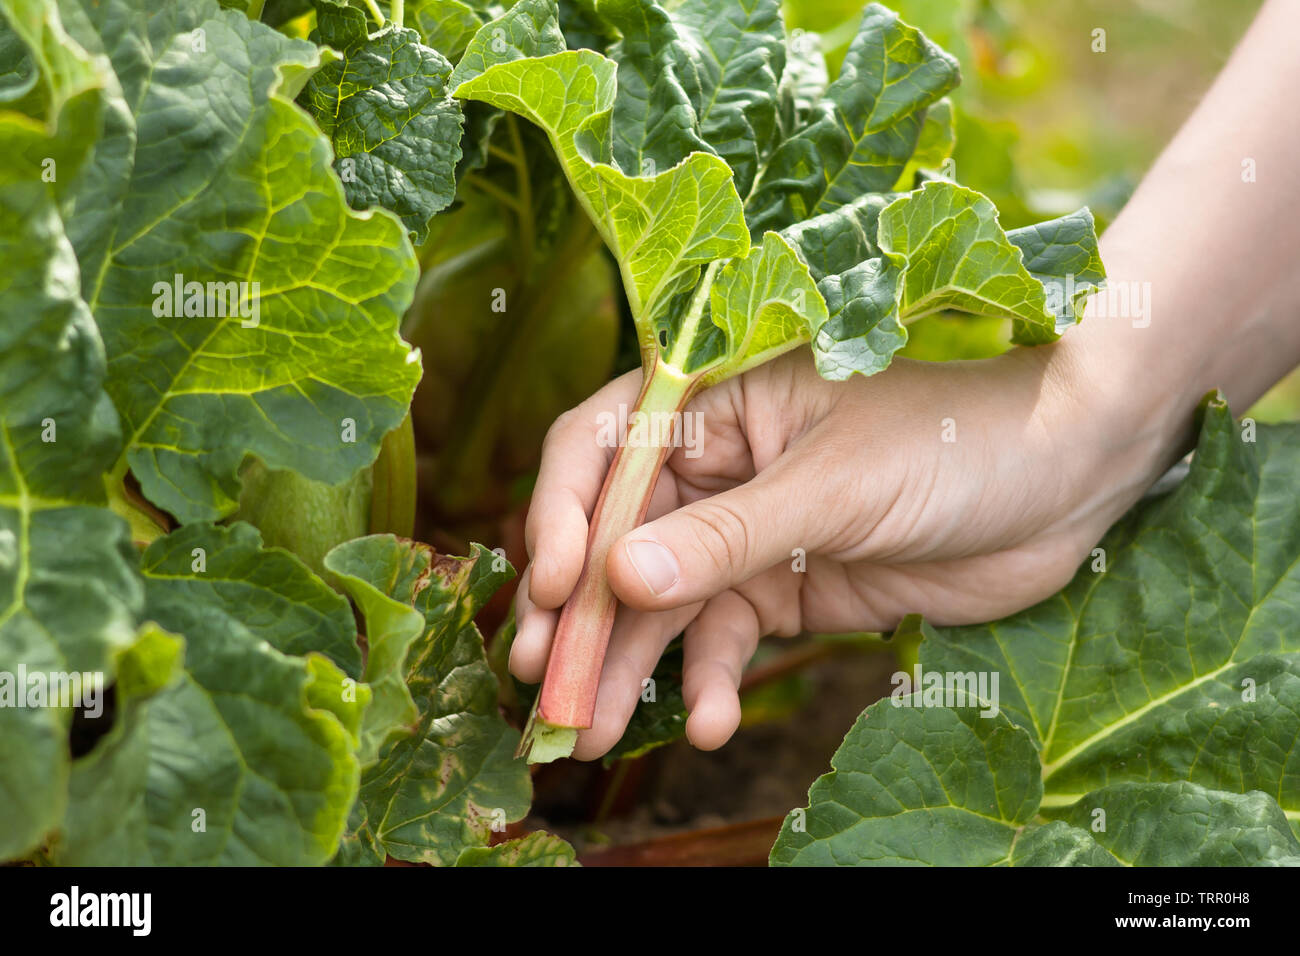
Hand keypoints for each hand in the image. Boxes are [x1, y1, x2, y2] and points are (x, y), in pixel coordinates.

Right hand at [510, 342, 1170, 759]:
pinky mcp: (784, 589)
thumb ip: (727, 537)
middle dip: (579, 614)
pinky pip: (722, 640)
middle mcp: (717, 466)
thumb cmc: (955, 439)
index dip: (562, 516)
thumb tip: (617, 581)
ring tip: (594, 732)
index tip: (553, 589)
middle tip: (544, 684)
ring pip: (661, 603)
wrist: (1068, 481)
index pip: (603, 449)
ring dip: (628, 666)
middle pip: (617, 539)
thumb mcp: (835, 485)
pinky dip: (709, 683)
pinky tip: (709, 722)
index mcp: (716, 402)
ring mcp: (748, 532)